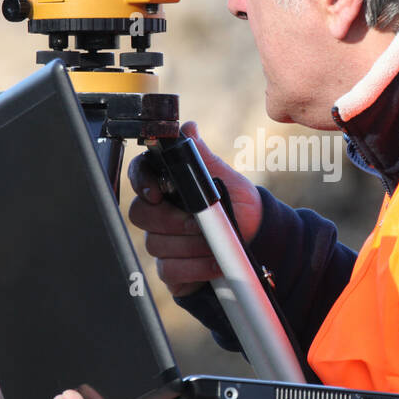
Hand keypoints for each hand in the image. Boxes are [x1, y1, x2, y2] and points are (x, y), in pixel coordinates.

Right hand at [127, 120, 263, 297]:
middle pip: (141, 214)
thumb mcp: (228, 180)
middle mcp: (160, 213)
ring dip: (189, 246)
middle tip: (199, 224)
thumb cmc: (240, 206)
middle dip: (173, 221)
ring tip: (215, 245)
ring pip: (156, 244)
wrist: (258, 240)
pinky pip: (169, 270)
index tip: (157, 193)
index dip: (141, 182)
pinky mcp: (172, 270)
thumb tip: (188, 128)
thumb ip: (204, 158)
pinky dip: (194, 268)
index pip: (140, 175)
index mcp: (170, 186)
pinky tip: (213, 264)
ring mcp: (163, 242)